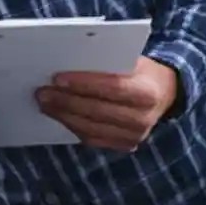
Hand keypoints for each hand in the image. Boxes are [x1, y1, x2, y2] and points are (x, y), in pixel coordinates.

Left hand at [35, 56, 177, 151]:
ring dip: (63, 115)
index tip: (58, 78)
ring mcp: (134, 135)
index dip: (84, 84)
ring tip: (44, 103)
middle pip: (97, 110)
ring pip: (91, 128)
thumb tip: (67, 61)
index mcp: (147, 92)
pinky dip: (72, 126)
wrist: (163, 93)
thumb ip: (106, 63)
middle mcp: (143, 118)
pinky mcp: (124, 144)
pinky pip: (92, 138)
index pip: (112, 88)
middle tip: (42, 92)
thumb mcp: (131, 60)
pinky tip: (58, 115)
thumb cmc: (139, 71)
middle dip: (65, 101)